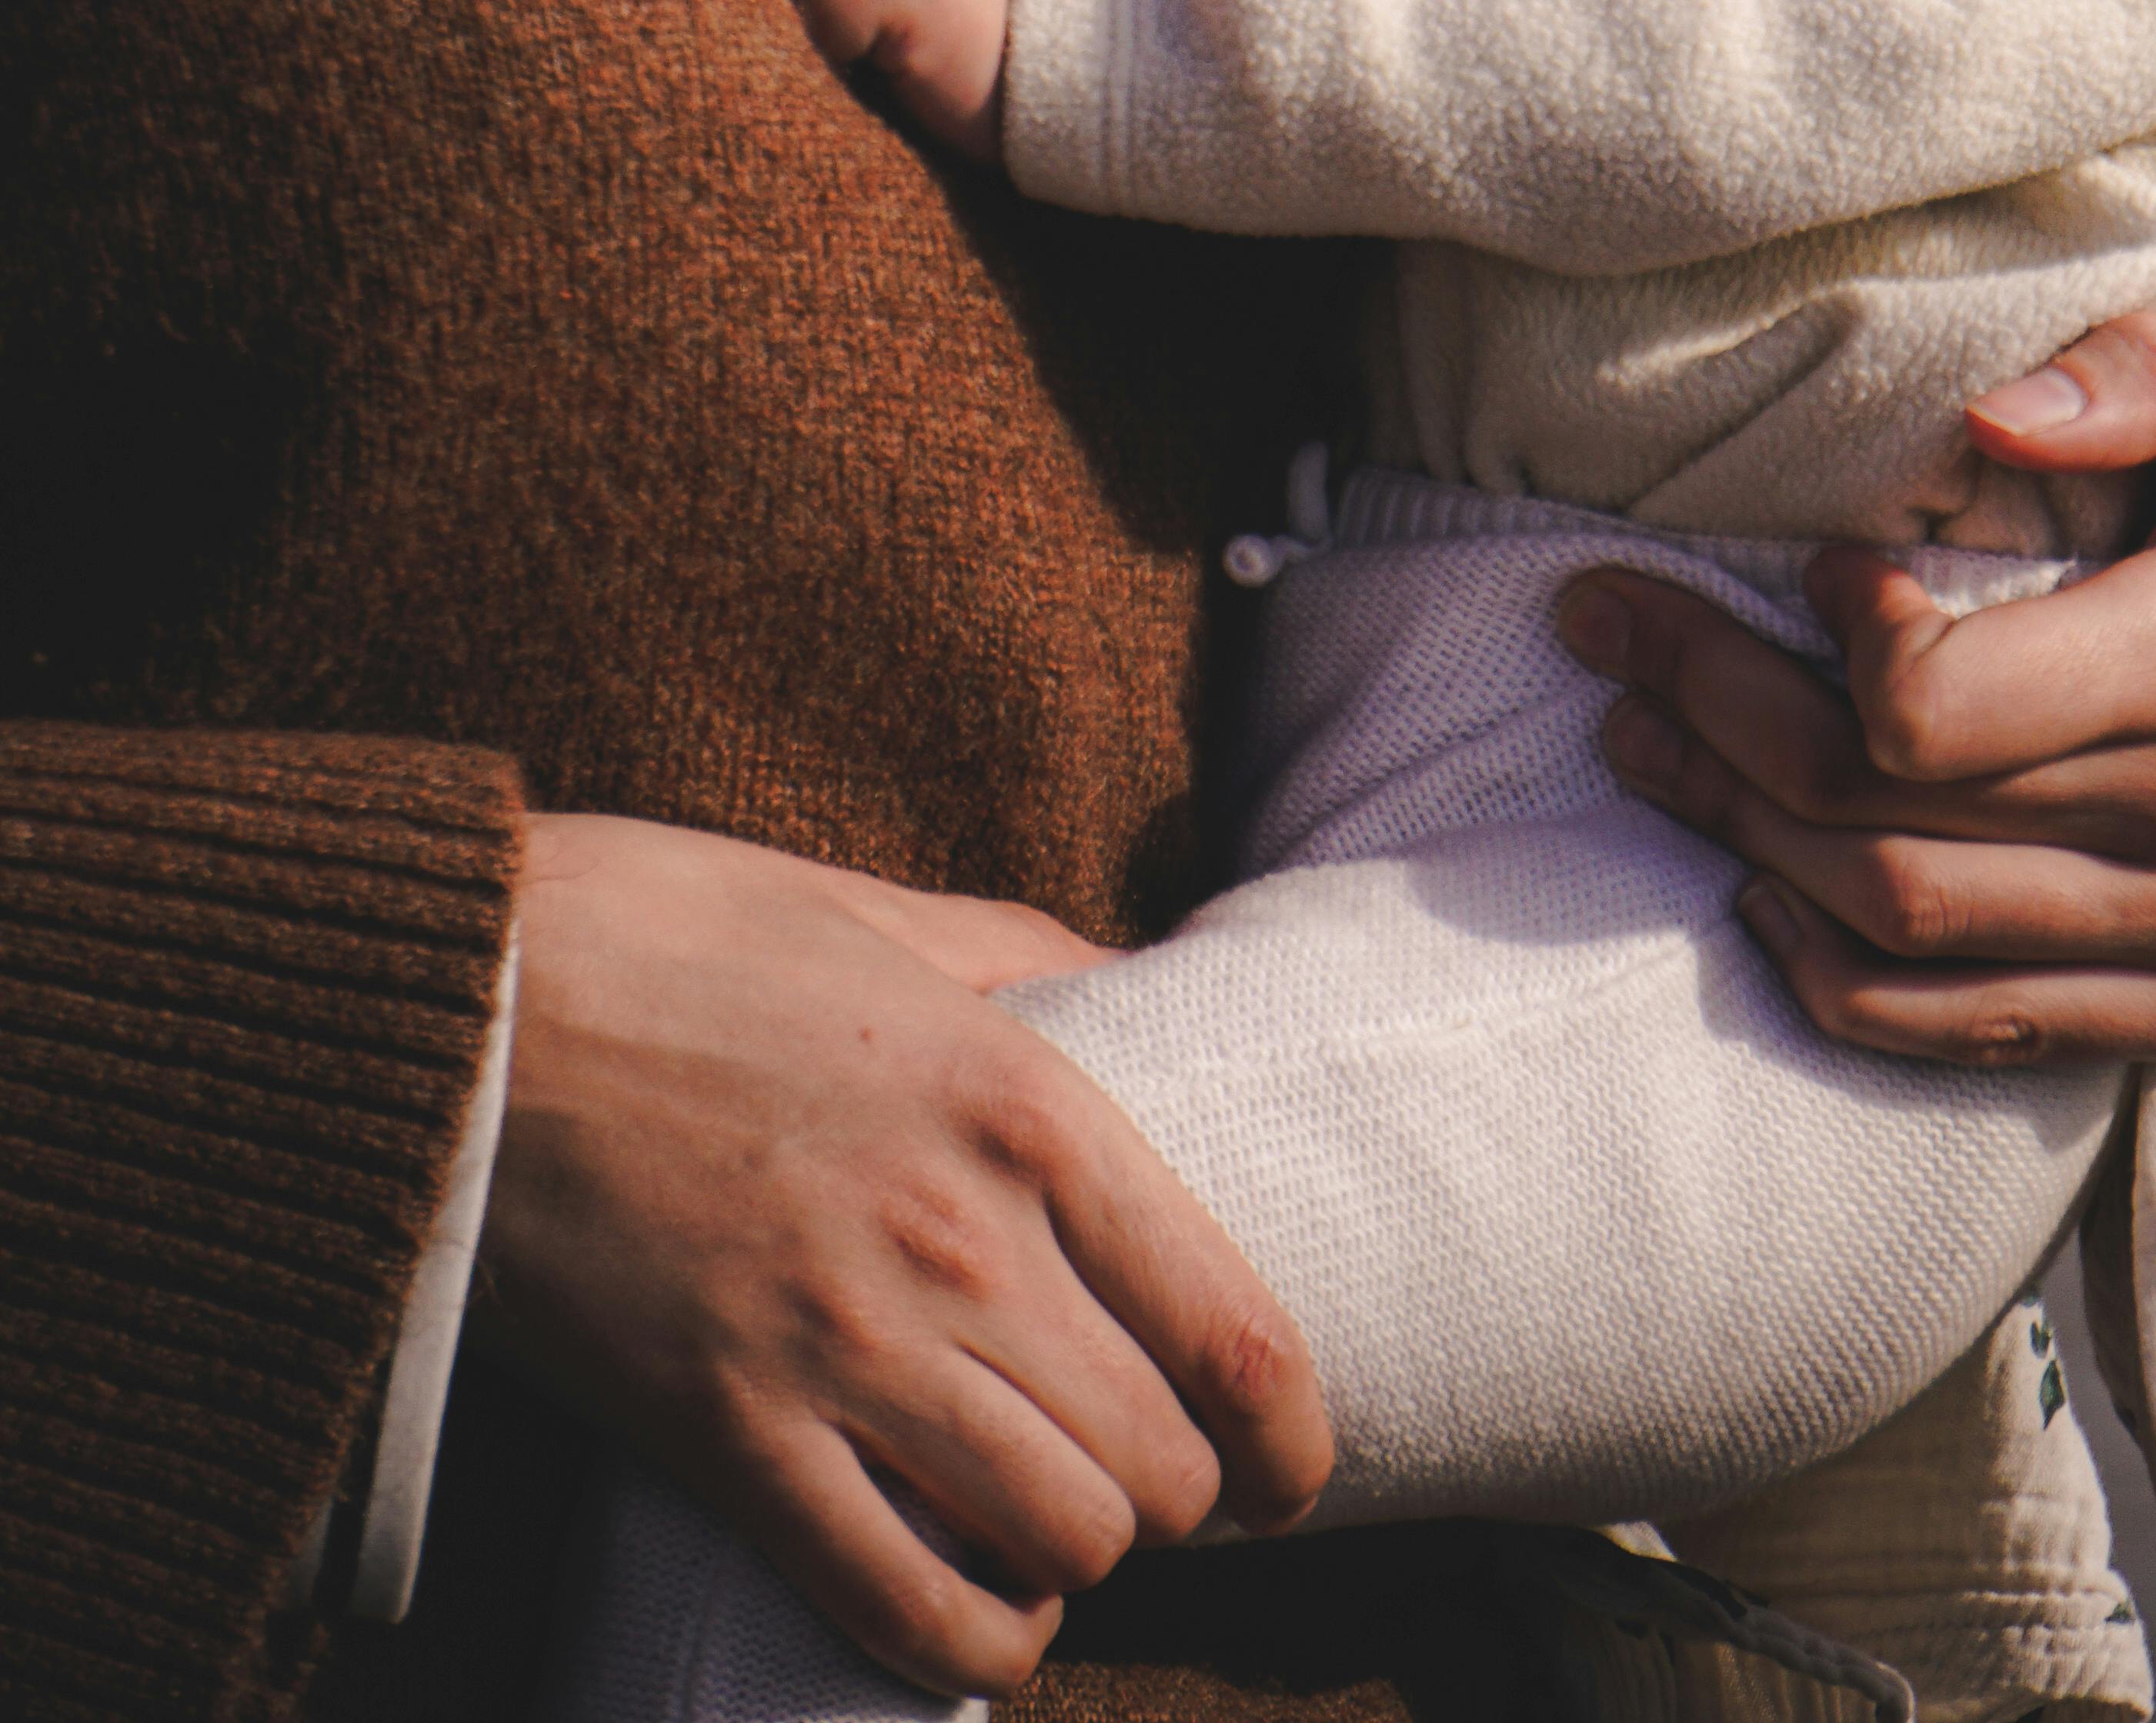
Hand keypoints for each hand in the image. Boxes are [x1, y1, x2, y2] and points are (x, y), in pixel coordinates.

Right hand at [482, 814, 1332, 1696]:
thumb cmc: (672, 933)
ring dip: (1075, 1555)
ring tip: (1049, 1525)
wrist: (464, 998)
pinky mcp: (731, 1439)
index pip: (1233, 1328)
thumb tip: (1137, 979)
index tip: (1297, 1474)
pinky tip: (977, 1606)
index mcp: (1022, 1104)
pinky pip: (906, 1604)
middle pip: (1160, 1462)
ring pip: (1060, 1540)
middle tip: (1145, 1477)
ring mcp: (845, 1350)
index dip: (1295, 1438)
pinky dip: (971, 1637)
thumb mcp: (881, 913)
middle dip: (1176, 1494)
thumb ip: (1025, 956)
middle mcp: (961, 1242)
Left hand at [1556, 312, 2155, 1066]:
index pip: (1946, 706)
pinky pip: (1972, 1028)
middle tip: (1605, 629)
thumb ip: (2147, 374)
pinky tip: (1752, 887)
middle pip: (1887, 818)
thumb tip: (1980, 403)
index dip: (1835, 637)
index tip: (1811, 558)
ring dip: (1737, 839)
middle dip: (1712, 719)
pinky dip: (1837, 972)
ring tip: (1638, 737)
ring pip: (1903, 932)